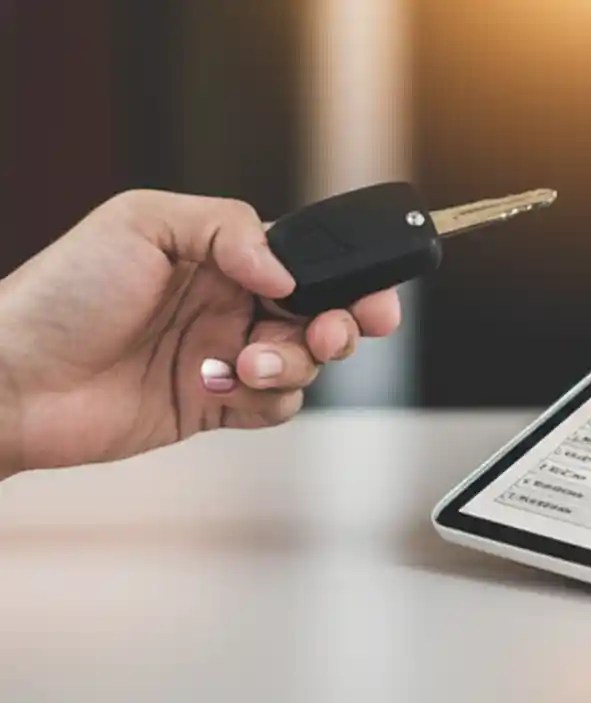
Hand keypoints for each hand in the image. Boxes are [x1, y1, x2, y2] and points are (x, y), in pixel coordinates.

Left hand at [0, 190, 400, 476]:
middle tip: (330, 333)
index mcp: (219, 256)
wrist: (15, 380)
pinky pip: (274, 406)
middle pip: (319, 314)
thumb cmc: (61, 294)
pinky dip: (268, 400)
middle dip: (342, 324)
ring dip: (292, 364)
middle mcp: (228, 304)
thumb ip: (226, 228)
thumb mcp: (141, 222)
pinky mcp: (213, 406)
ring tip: (247, 363)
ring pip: (301, 363)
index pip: (305, 260)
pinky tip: (227, 388)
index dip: (347, 277)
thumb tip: (284, 269)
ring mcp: (222, 356)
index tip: (371, 292)